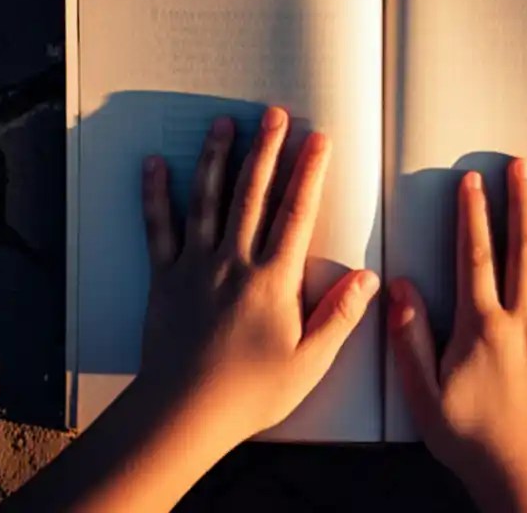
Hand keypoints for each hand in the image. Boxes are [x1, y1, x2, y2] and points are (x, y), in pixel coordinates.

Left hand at [8, 105, 377, 512]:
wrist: (184, 412)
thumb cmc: (251, 392)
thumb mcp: (310, 361)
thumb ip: (340, 315)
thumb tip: (369, 277)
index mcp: (273, 280)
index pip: (296, 213)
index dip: (309, 172)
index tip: (319, 138)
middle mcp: (234, 262)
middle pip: (253, 194)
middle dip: (266, 149)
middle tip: (275, 114)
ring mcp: (196, 266)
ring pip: (207, 200)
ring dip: (217, 158)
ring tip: (225, 123)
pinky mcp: (165, 278)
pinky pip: (159, 227)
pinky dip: (157, 194)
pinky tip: (157, 164)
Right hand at [388, 159, 526, 511]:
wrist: (524, 476)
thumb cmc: (470, 439)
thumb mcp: (422, 394)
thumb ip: (409, 338)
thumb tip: (398, 287)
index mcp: (481, 325)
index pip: (474, 256)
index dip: (472, 215)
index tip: (473, 181)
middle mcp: (524, 320)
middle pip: (524, 249)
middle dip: (522, 202)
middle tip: (523, 163)